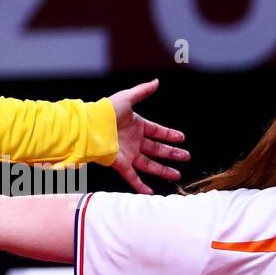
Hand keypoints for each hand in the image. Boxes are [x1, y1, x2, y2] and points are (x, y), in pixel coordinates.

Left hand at [107, 79, 188, 194]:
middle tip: (186, 157)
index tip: (182, 138)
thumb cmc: (105, 111)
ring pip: (150, 164)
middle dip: (172, 153)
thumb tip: (156, 82)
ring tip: (177, 174)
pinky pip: (133, 177)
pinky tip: (150, 192)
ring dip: (163, 170)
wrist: (89, 126)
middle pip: (157, 149)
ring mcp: (129, 154)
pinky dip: (141, 185)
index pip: (157, 131)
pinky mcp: (121, 164)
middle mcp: (134, 141)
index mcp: (137, 126)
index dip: (169, 135)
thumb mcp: (126, 99)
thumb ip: (142, 91)